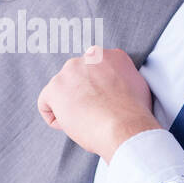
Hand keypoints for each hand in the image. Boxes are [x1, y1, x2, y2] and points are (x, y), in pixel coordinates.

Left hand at [36, 46, 160, 162]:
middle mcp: (89, 57)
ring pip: (62, 92)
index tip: (103, 103)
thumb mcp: (138, 86)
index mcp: (111, 56)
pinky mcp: (55, 88)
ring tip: (87, 121)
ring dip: (70, 107)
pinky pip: (46, 105)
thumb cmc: (134, 115)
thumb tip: (119, 83)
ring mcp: (70, 71)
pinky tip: (71, 125)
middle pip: (77, 78)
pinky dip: (55, 119)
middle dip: (82, 95)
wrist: (124, 126)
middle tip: (95, 114)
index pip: (95, 70)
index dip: (97, 90)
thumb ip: (123, 78)